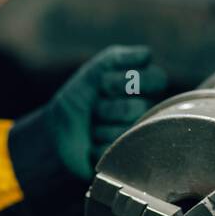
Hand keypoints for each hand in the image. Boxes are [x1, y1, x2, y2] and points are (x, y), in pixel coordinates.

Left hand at [28, 45, 166, 179]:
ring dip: (99, 126)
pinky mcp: (126, 160)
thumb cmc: (78, 99)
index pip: (157, 79)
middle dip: (106, 106)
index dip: (126, 80)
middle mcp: (147, 113)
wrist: (57, 131)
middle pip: (138, 107)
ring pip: (126, 131)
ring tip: (93, 126)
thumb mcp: (93, 72)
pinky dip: (95, 145)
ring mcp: (138, 138)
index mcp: (145, 90)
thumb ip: (117, 58)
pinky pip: (115, 150)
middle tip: (95, 109)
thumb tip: (147, 55)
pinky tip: (92, 144)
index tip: (104, 83)